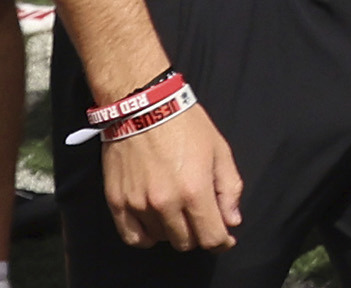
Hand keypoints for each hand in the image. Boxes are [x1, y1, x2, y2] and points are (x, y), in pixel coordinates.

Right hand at [103, 101, 242, 251]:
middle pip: (186, 241)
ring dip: (174, 231)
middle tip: (201, 218)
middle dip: (199, 234)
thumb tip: (232, 220)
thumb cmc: (186, 125)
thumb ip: (229, 188)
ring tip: (179, 211)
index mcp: (195, 190)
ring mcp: (138, 205)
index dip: (222, 242)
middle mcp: (166, 203)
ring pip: (162, 239)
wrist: (143, 108)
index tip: (225, 239)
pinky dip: (147, 236)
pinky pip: (133, 237)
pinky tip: (156, 224)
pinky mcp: (118, 203)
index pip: (211, 237)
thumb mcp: (219, 150)